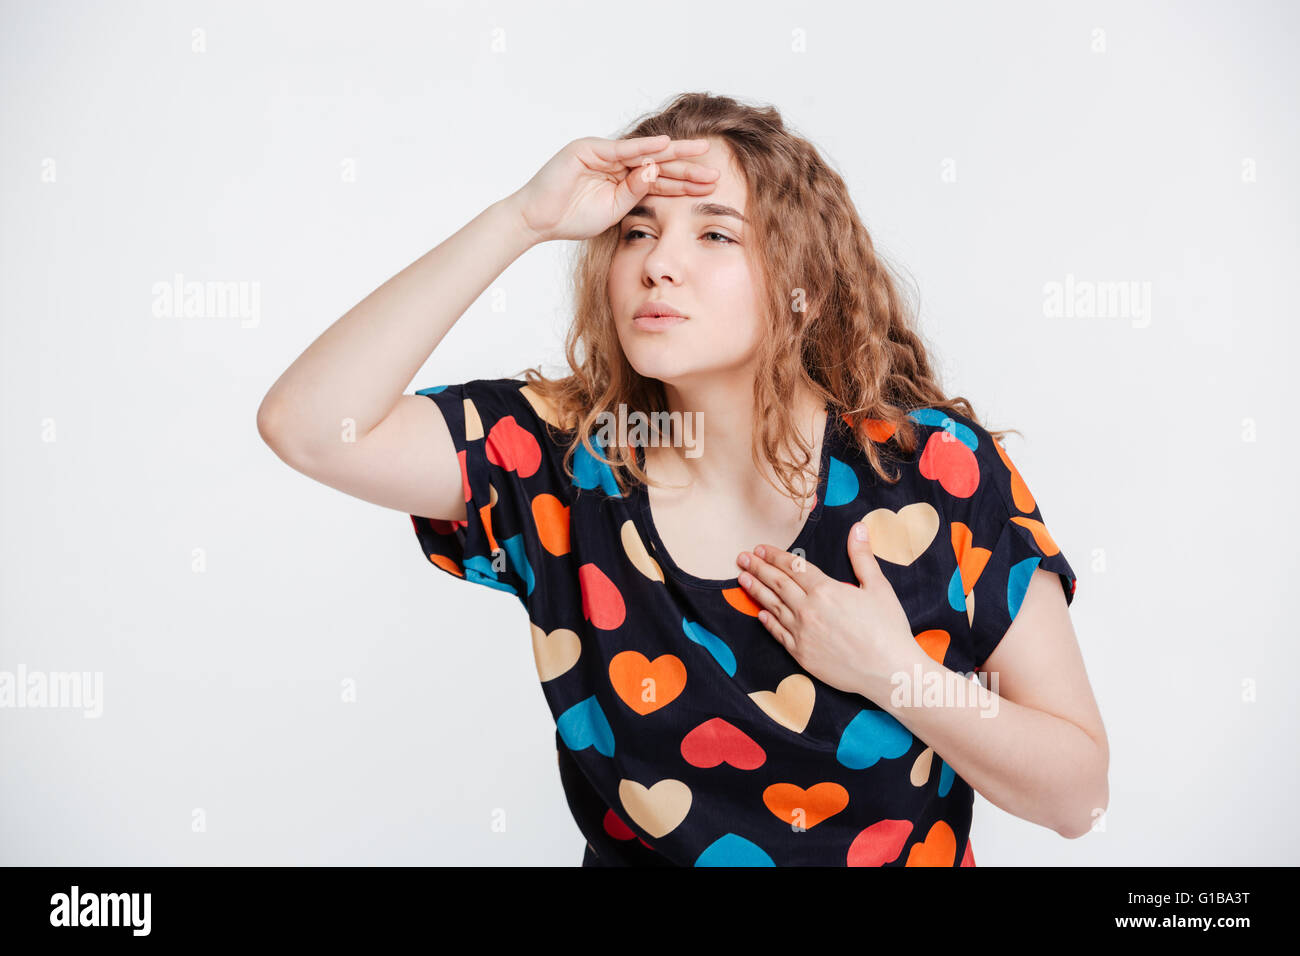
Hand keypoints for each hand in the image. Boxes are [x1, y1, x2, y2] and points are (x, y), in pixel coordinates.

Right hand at [506, 135, 718, 243]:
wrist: (538, 220)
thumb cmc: (571, 219)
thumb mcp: (613, 211)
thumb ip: (636, 194)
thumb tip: (657, 173)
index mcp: (625, 180)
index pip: (661, 180)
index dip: (686, 184)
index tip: (712, 188)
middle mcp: (617, 163)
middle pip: (659, 163)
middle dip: (687, 167)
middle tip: (716, 169)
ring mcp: (603, 153)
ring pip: (645, 153)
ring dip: (673, 153)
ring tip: (699, 151)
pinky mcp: (588, 149)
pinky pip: (621, 149)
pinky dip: (643, 148)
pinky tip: (666, 146)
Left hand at [735, 522, 919, 702]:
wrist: (889, 671)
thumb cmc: (888, 628)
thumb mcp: (878, 586)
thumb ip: (862, 556)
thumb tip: (858, 527)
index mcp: (825, 589)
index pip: (793, 567)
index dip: (775, 556)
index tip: (760, 548)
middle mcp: (808, 609)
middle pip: (777, 584)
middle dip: (757, 568)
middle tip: (741, 558)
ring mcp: (802, 633)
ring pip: (773, 606)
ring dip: (756, 591)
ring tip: (742, 579)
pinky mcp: (801, 654)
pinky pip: (778, 634)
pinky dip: (768, 621)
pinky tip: (760, 613)